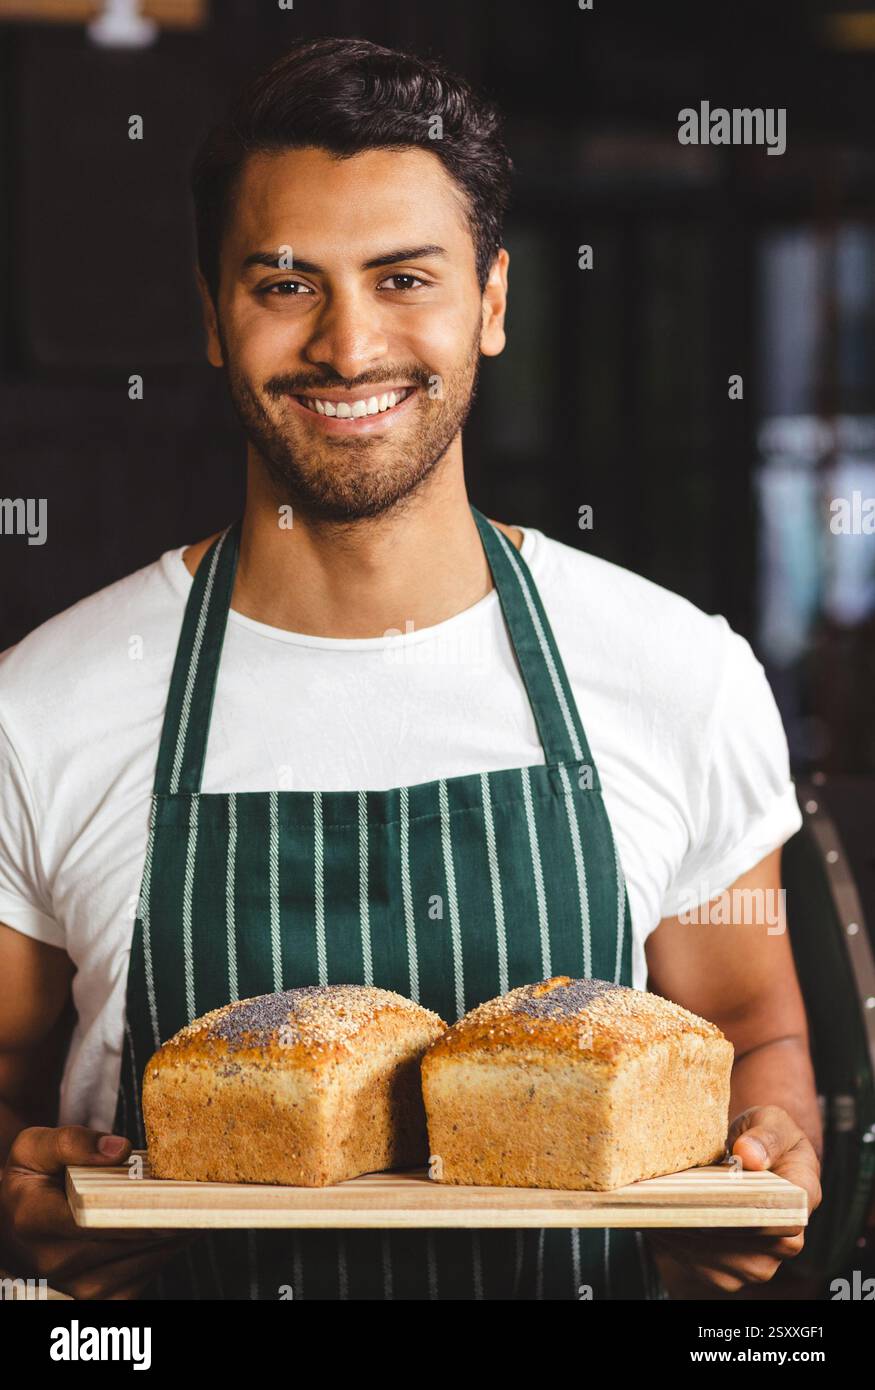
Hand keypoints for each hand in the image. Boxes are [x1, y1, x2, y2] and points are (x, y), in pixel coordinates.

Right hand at [0, 1125, 196, 1298]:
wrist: (15, 1220)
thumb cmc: (30, 1180)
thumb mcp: (34, 1147)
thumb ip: (71, 1141)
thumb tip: (118, 1149)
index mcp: (33, 1219)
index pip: (92, 1218)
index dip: (135, 1207)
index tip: (172, 1192)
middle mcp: (51, 1261)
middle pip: (124, 1241)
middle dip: (164, 1215)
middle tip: (200, 1191)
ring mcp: (74, 1286)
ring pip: (140, 1262)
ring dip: (171, 1234)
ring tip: (194, 1205)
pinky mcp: (96, 1299)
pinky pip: (143, 1277)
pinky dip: (164, 1252)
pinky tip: (176, 1227)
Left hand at [647, 1105, 821, 1296]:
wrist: (751, 1157)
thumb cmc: (764, 1136)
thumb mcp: (771, 1120)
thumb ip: (765, 1135)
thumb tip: (749, 1155)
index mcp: (803, 1198)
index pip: (783, 1216)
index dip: (747, 1207)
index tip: (714, 1190)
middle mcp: (787, 1240)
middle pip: (746, 1242)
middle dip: (708, 1217)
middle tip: (673, 1194)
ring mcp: (759, 1262)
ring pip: (720, 1258)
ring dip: (687, 1230)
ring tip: (660, 1201)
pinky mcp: (730, 1273)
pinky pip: (701, 1265)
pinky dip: (677, 1242)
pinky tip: (660, 1215)